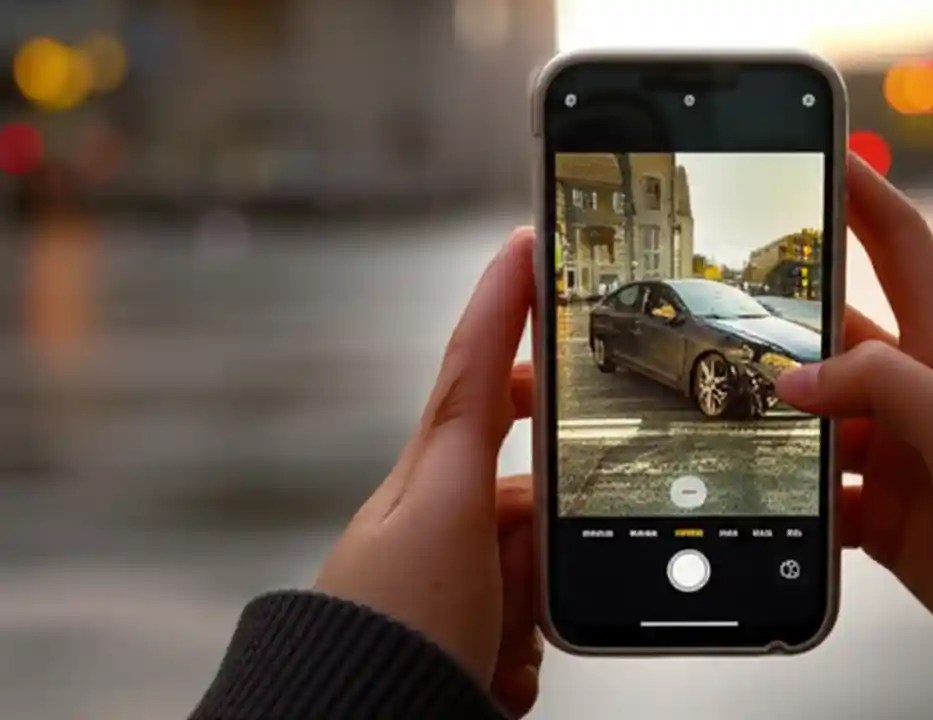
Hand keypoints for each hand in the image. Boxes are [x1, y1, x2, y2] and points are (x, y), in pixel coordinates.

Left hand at [315, 228, 541, 715]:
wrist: (367, 718)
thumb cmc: (393, 619)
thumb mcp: (443, 504)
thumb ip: (476, 419)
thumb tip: (512, 361)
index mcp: (431, 476)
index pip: (475, 371)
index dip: (504, 306)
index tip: (529, 246)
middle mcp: (444, 522)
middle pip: (536, 495)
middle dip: (550, 534)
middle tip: (523, 579)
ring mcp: (462, 584)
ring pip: (545, 568)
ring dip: (534, 610)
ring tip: (487, 646)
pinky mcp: (477, 640)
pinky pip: (534, 631)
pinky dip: (523, 654)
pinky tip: (490, 673)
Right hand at [776, 158, 932, 655]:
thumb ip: (889, 392)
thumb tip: (798, 378)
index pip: (905, 252)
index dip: (866, 200)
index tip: (824, 160)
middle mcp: (920, 393)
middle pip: (837, 338)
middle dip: (785, 327)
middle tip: (725, 315)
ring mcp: (895, 450)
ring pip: (815, 415)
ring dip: (778, 420)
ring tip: (729, 417)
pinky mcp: (877, 507)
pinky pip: (817, 488)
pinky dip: (792, 493)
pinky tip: (769, 498)